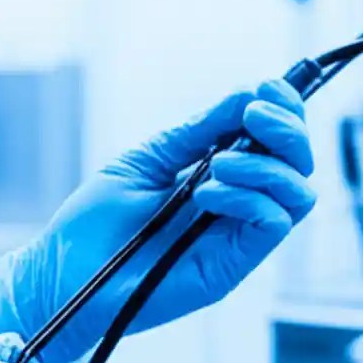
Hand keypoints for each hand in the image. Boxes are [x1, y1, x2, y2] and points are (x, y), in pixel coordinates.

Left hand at [0, 80, 315, 362]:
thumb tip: (246, 96)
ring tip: (217, 165)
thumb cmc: (93, 222)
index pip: (276, 143)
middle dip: (287, 130)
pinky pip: (272, 225)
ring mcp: (234, 239)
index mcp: (218, 178)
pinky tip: (205, 195)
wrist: (62, 272)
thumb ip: (197, 132)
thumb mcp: (147, 160)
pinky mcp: (229, 267)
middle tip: (252, 116)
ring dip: (265, 165)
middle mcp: (235, 208)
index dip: (284, 110)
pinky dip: (249, 199)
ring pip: (297, 194)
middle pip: (299, 165)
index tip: (265, 90)